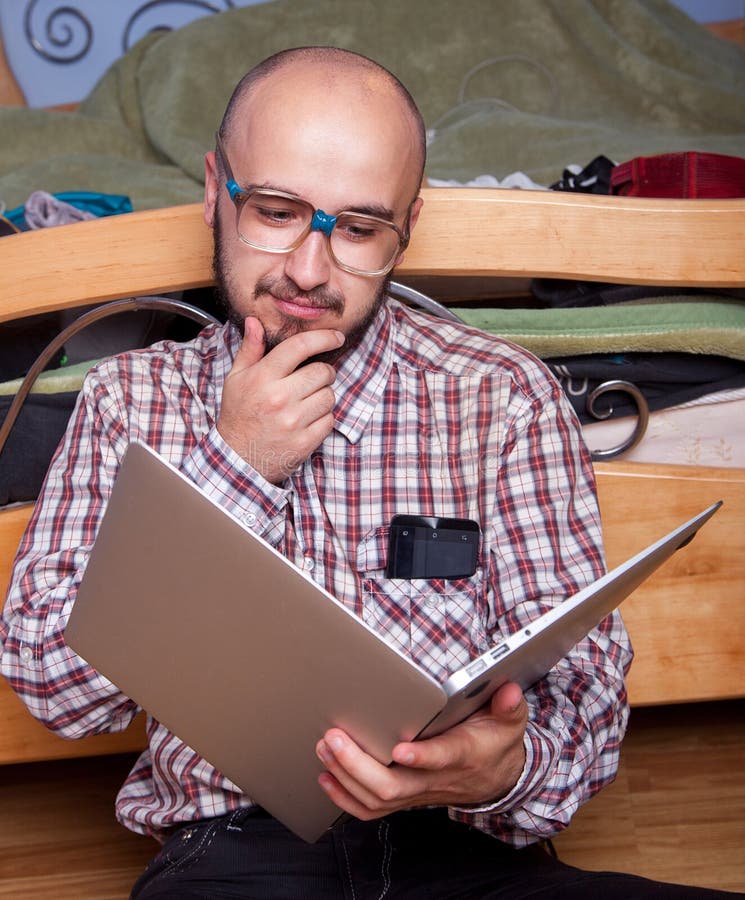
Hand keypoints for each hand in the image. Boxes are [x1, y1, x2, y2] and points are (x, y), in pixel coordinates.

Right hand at [217, 317, 344, 483]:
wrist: (237, 459)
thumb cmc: (238, 415)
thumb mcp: (236, 379)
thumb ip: (249, 349)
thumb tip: (255, 321)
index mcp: (262, 377)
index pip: (300, 347)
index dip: (323, 338)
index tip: (336, 337)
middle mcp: (279, 397)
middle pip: (322, 372)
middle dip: (324, 372)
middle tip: (313, 379)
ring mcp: (294, 421)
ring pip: (329, 396)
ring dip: (323, 396)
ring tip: (306, 402)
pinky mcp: (305, 441)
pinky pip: (330, 420)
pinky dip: (323, 418)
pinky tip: (307, 420)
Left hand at [315, 681, 527, 819]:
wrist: (497, 778)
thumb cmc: (496, 742)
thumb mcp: (509, 721)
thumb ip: (509, 706)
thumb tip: (509, 690)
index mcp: (463, 755)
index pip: (442, 760)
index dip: (422, 758)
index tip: (399, 749)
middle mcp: (436, 779)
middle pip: (394, 786)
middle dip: (358, 764)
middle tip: (334, 738)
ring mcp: (417, 792)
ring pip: (377, 799)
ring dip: (345, 775)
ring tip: (325, 747)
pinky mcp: (405, 797)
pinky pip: (371, 808)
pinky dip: (344, 797)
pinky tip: (326, 778)